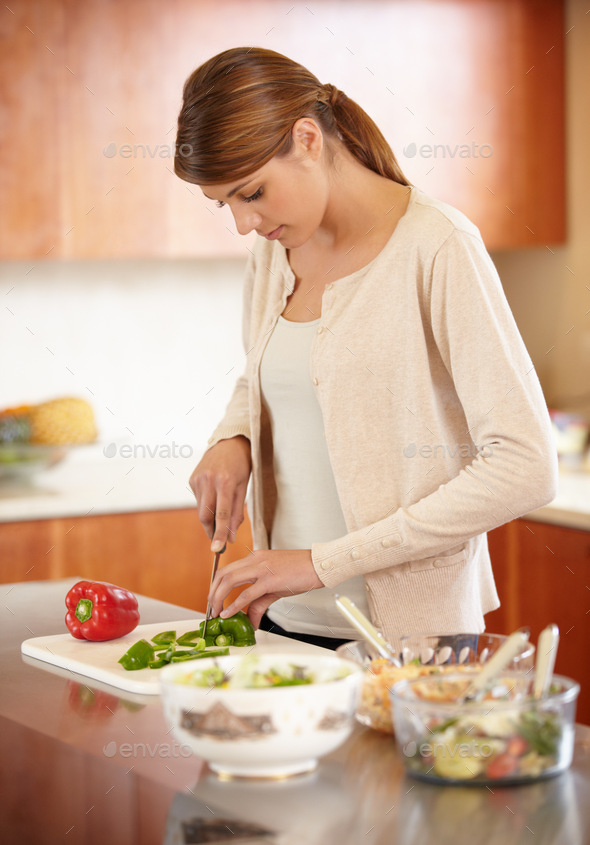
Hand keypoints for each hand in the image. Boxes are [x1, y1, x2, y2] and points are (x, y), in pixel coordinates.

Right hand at [189, 436, 251, 550]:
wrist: (229, 442)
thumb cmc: (241, 465)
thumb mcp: (244, 488)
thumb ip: (237, 513)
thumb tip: (231, 538)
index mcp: (225, 482)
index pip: (222, 515)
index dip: (220, 534)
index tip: (217, 550)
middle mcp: (208, 480)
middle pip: (205, 516)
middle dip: (212, 531)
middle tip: (219, 540)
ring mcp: (198, 479)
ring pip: (201, 509)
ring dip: (211, 517)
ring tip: (221, 508)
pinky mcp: (192, 479)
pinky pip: (198, 500)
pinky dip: (207, 504)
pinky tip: (214, 495)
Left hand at [208, 549, 323, 628]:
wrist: (319, 566)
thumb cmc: (300, 572)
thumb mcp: (275, 587)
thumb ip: (259, 603)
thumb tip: (251, 622)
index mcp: (255, 558)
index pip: (227, 569)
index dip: (216, 586)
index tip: (213, 600)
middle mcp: (255, 560)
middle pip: (223, 574)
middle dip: (213, 593)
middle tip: (211, 609)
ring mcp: (262, 568)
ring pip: (229, 581)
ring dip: (219, 599)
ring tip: (216, 613)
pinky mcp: (270, 580)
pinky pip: (246, 593)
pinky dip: (234, 605)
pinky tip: (229, 614)